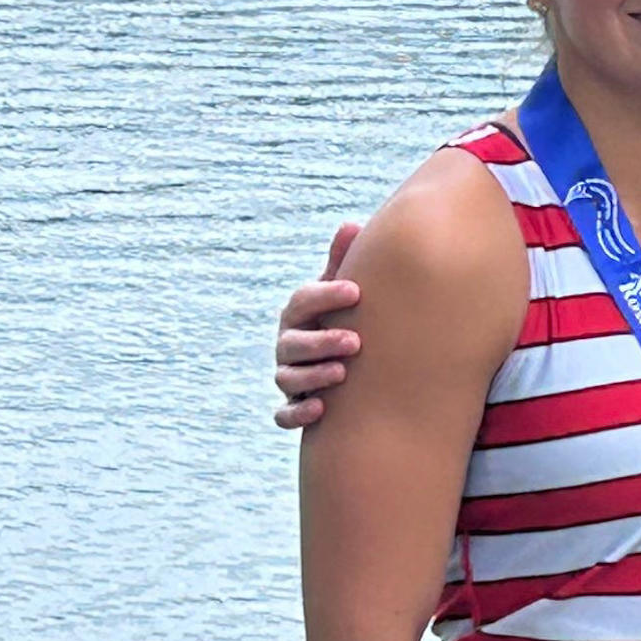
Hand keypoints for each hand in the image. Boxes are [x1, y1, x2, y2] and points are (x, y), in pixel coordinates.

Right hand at [273, 225, 364, 426]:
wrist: (339, 363)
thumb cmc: (341, 320)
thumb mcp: (340, 293)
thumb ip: (342, 264)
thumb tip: (353, 225)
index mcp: (298, 315)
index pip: (302, 301)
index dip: (325, 296)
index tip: (356, 291)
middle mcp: (288, 346)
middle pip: (292, 343)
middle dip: (321, 341)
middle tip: (356, 341)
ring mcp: (288, 376)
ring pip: (287, 378)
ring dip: (312, 376)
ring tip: (342, 373)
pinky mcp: (292, 407)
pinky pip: (284, 415)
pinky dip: (297, 414)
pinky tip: (320, 410)